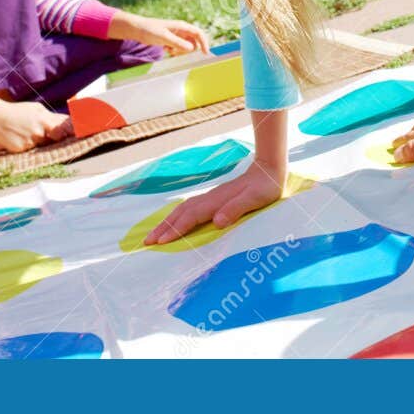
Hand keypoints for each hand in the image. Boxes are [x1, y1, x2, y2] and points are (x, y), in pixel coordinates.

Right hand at [0, 95, 71, 153]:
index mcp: (44, 119)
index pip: (63, 128)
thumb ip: (50, 116)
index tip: (83, 133)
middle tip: (52, 135)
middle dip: (56, 138)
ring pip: (42, 145)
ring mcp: (30, 141)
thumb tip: (65, 121)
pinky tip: (19, 137)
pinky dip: (27, 146)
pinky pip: (30, 150)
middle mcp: (39, 131)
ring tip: (26, 131)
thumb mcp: (36, 109)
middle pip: (55, 139)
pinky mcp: (21, 149)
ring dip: (39, 141)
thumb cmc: (18, 112)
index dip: (73, 132)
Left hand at [112, 12, 210, 54]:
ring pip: (186, 47)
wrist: (137, 29)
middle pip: (193, 42)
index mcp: (182, 26)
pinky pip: (179, 49)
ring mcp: (176, 36)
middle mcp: (181, 30)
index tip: (205, 53)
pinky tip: (165, 49)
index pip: (198, 33)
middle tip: (176, 52)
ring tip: (169, 50)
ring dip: (180, 51)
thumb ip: (178, 43)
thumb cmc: (150, 30)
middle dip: (187, 50)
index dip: (204, 43)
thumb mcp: (164, 37)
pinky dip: (174, 51)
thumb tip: (192, 49)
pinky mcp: (171, 40)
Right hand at [144, 162, 286, 244]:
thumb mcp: (255, 200)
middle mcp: (209, 199)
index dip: (175, 230)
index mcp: (216, 201)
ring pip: (182, 210)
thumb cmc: (264, 188)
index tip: (160, 242)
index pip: (191, 217)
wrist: (267, 171)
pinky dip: (176, 217)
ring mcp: (209, 198)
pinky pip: (188, 209)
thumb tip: (217, 221)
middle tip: (146, 241)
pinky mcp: (212, 199)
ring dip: (166, 222)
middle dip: (163, 227)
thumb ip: (236, 209)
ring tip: (153, 234)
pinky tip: (173, 222)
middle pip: (180, 213)